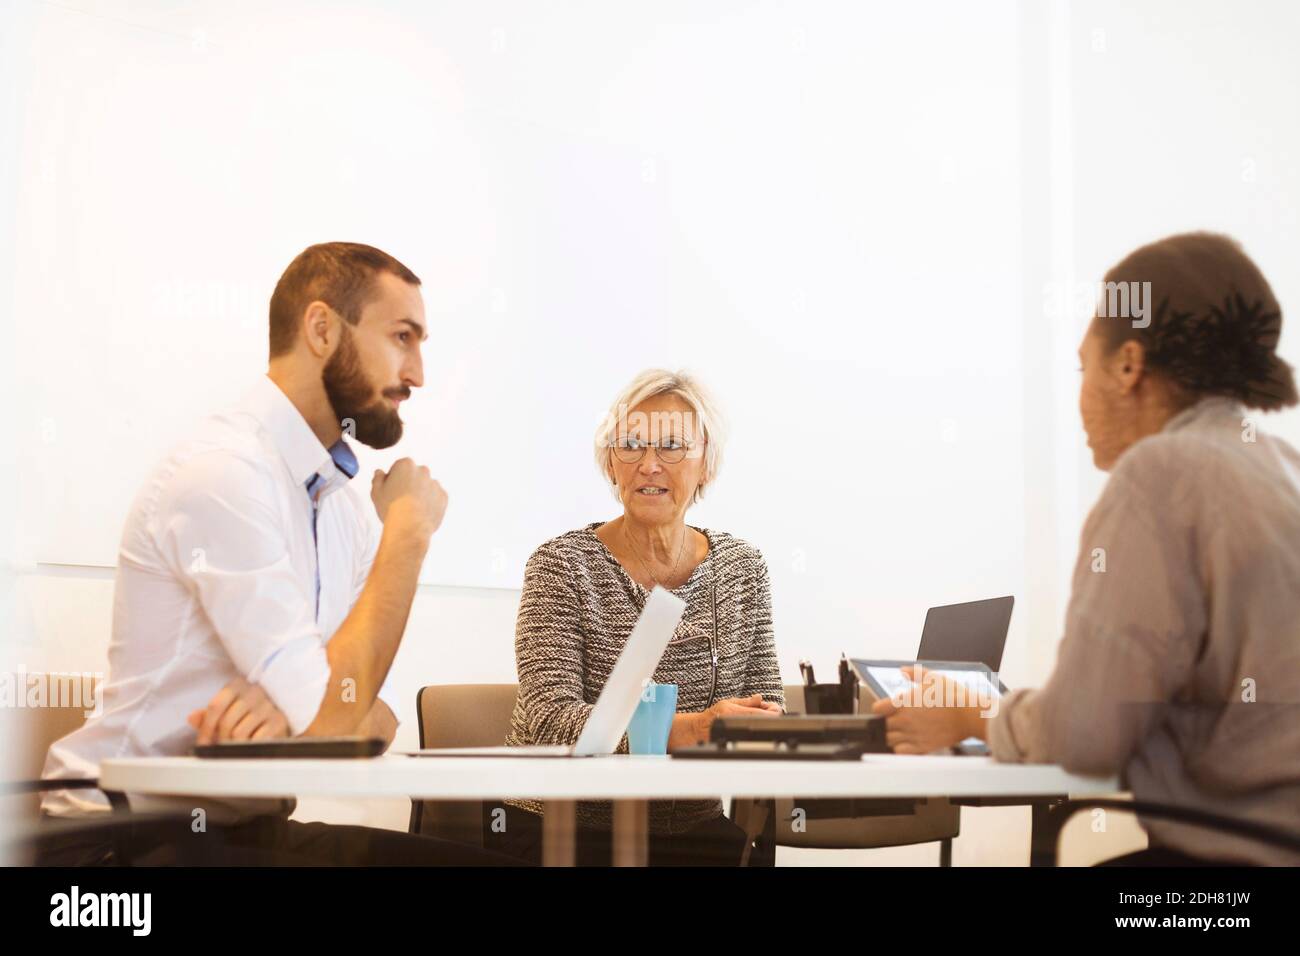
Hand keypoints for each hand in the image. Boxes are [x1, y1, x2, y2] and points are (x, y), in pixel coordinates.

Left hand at [187, 677, 289, 744]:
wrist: (280, 717)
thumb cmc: (249, 715)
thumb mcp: (227, 711)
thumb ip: (208, 716)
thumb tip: (192, 718)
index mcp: (237, 685)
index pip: (216, 706)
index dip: (206, 729)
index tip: (203, 744)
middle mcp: (254, 691)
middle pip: (226, 723)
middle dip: (220, 740)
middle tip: (221, 749)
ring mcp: (268, 706)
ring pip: (239, 734)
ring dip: (234, 746)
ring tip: (237, 747)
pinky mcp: (279, 721)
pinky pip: (256, 741)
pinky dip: (250, 748)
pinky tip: (251, 746)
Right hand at [371, 457, 447, 535]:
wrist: (409, 528)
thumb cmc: (391, 508)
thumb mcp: (376, 491)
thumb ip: (378, 478)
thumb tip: (380, 472)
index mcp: (406, 465)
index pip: (399, 467)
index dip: (393, 479)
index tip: (391, 491)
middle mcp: (423, 471)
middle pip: (414, 475)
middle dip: (409, 484)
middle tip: (401, 500)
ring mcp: (435, 483)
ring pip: (426, 486)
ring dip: (420, 493)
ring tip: (411, 509)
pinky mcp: (443, 497)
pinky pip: (435, 498)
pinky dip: (430, 503)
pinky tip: (420, 513)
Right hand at [692, 693, 780, 742]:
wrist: (704, 729)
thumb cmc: (713, 715)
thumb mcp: (730, 702)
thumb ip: (746, 702)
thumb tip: (759, 698)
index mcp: (741, 713)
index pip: (768, 713)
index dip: (773, 708)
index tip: (770, 705)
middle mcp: (744, 724)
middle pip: (770, 720)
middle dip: (769, 713)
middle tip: (763, 709)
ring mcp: (744, 733)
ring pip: (765, 726)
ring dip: (764, 719)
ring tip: (756, 715)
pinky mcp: (744, 739)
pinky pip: (758, 732)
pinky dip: (759, 725)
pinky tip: (752, 722)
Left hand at [870, 665, 987, 753]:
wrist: (970, 715)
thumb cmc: (953, 696)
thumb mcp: (933, 677)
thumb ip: (914, 674)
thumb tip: (903, 670)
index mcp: (905, 703)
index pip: (877, 709)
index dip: (880, 708)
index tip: (886, 708)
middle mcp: (906, 720)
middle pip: (881, 726)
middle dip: (885, 722)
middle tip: (895, 720)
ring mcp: (913, 735)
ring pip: (889, 740)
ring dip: (892, 736)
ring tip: (901, 731)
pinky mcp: (923, 747)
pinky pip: (901, 752)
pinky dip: (900, 749)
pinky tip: (907, 742)